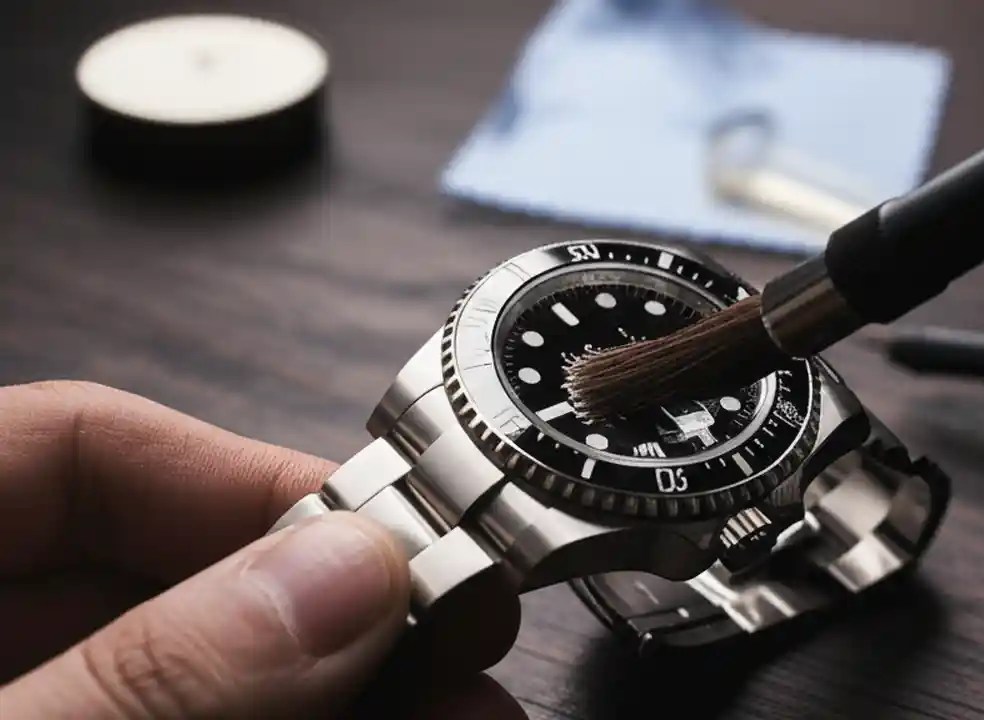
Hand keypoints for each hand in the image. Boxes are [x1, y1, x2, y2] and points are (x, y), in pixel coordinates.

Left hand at [0, 381, 525, 718]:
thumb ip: (155, 676)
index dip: (246, 476)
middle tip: (454, 632)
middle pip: (166, 570)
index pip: (78, 443)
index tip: (384, 535)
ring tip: (464, 710)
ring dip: (348, 690)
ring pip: (206, 676)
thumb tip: (343, 580)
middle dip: (329, 608)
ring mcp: (31, 705)